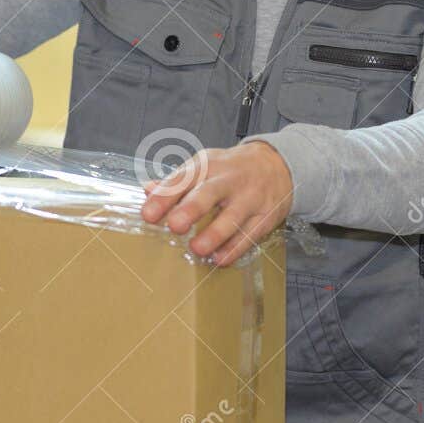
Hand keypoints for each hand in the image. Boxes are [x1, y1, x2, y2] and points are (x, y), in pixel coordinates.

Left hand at [139, 141, 293, 266]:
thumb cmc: (231, 169)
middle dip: (191, 209)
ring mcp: (248, 198)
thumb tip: (147, 190)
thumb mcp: (203, 166)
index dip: (164, 197)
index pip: (182, 180)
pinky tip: (220, 258)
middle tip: (175, 226)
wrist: (276, 164)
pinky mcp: (265, 215)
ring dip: (214, 234)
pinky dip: (235, 248)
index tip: (148, 215)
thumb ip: (176, 181)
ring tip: (198, 248)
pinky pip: (250, 234)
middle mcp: (227, 180)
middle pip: (209, 193)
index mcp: (207, 167)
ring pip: (232, 217)